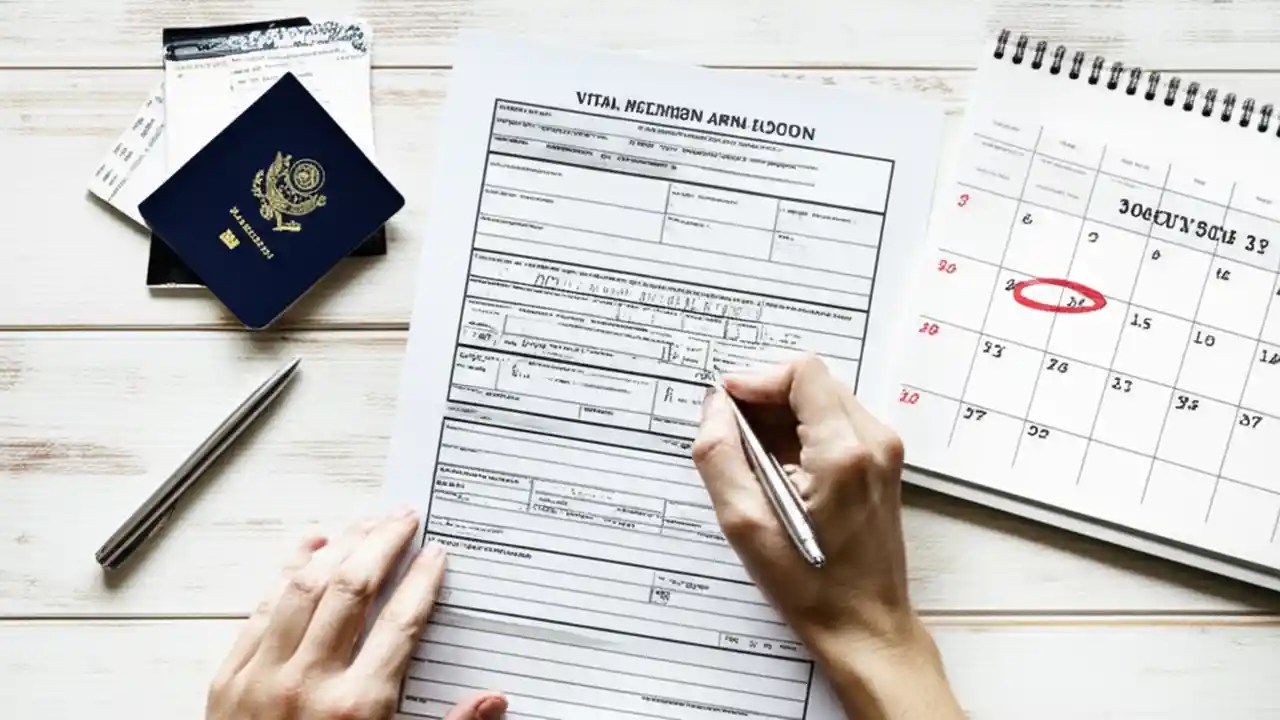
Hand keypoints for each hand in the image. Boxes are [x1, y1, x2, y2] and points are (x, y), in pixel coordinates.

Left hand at [207, 510, 506, 719]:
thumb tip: (495, 701)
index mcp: (359, 708)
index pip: (401, 621)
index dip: (423, 580)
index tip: (436, 555)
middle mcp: (309, 684)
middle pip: (352, 588)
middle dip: (381, 543)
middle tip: (403, 518)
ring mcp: (262, 677)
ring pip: (303, 587)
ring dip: (337, 546)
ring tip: (363, 523)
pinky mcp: (227, 679)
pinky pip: (258, 609)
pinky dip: (285, 572)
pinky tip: (307, 548)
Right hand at [693, 355, 962, 718]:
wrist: (866, 627)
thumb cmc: (811, 588)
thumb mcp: (746, 525)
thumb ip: (720, 457)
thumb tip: (713, 409)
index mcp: (843, 452)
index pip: (801, 373)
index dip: (756, 379)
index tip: (725, 405)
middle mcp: (873, 443)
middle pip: (812, 383)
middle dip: (765, 399)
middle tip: (731, 435)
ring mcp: (883, 453)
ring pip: (823, 400)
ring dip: (781, 417)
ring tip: (753, 461)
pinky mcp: (881, 465)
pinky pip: (835, 424)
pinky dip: (801, 434)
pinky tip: (779, 473)